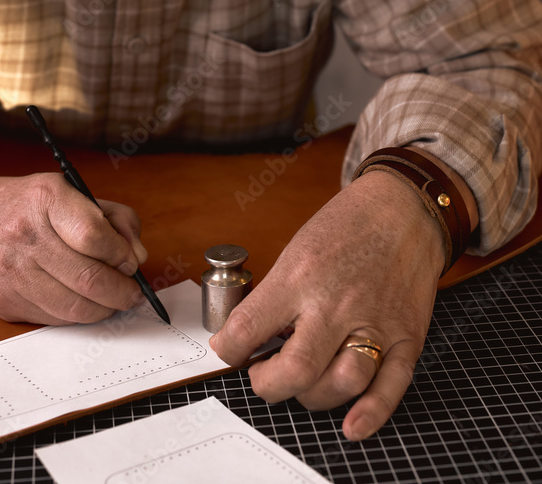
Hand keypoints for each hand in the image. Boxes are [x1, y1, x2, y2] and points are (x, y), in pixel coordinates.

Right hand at [0, 171, 147, 323]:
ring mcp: (10, 272)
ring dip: (104, 309)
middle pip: (88, 278)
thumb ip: (114, 218)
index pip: (94, 235)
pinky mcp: (3, 302)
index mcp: (45, 200)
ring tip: (115, 300)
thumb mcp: (70, 191)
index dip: (122, 253)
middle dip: (121, 291)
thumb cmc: (26, 205)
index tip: (131, 260)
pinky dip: (77, 315)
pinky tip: (86, 303)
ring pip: (73, 307)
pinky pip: (53, 319)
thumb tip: (137, 256)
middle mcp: (24, 235)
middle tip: (133, 292)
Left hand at [210, 170, 445, 439]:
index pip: (250, 326)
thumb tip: (250, 336)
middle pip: (297, 368)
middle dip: (269, 384)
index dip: (229, 348)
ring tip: (301, 381)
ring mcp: (375, 322)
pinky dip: (370, 413)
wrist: (404, 208)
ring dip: (312, 395)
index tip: (228, 350)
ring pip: (340, 383)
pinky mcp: (407, 336)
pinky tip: (351, 426)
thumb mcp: (298, 247)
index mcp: (302, 274)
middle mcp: (337, 302)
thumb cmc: (348, 224)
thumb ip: (277, 293)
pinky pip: (390, 387)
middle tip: (262, 375)